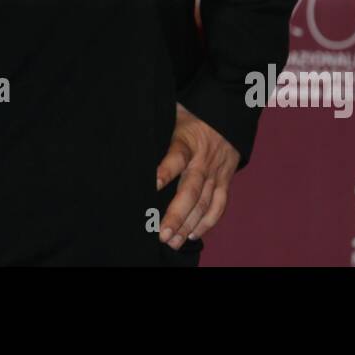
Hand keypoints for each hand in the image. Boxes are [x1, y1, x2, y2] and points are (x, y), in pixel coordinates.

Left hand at [155, 102, 239, 249]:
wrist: (227, 113)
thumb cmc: (191, 116)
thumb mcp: (171, 114)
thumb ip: (154, 127)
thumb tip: (126, 136)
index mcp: (187, 140)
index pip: (176, 156)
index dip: (165, 171)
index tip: (152, 184)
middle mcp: (203, 159)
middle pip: (191, 190)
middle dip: (176, 214)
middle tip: (162, 233)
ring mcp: (216, 172)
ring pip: (204, 202)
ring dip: (189, 224)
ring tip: (173, 241)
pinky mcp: (225, 180)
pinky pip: (219, 204)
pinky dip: (208, 221)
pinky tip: (193, 234)